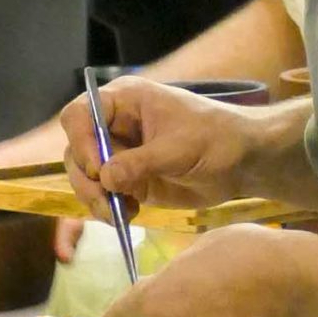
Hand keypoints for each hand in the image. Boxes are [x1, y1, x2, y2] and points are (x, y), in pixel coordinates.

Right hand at [59, 78, 261, 221]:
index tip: (97, 168)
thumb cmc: (215, 139)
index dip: (81, 140)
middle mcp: (114, 126)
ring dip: (95, 199)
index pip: (80, 114)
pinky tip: (130, 215)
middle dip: (86, 179)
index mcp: (124, 101)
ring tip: (121, 214)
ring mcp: (120, 154)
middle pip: (76, 150)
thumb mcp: (179, 148)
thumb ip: (141, 162)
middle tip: (106, 202)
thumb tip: (105, 177)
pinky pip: (104, 195)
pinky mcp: (129, 180)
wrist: (241, 162)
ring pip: (85, 177)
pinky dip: (109, 209)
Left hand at [100, 224, 306, 316]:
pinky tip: (230, 314)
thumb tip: (171, 284)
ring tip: (202, 304)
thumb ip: (175, 272)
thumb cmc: (244, 253)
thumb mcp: (199, 248)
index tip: (120, 309)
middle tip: (153, 308)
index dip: (115, 314)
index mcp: (156, 303)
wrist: (297, 283)